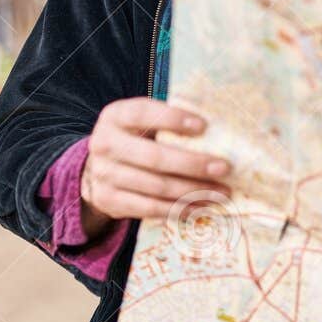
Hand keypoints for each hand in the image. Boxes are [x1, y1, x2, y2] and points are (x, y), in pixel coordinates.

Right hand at [81, 98, 231, 234]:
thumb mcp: (141, 123)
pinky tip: (201, 206)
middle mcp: (104, 144)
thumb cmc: (135, 139)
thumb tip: (217, 130)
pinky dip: (179, 208)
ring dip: (193, 191)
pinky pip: (150, 208)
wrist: (97, 169)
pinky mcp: (110, 201)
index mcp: (115, 116)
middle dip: (193, 164)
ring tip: (221, 192)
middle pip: (154, 157)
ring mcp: (104, 175)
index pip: (143, 113)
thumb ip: (167, 122)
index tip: (203, 126)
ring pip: (156, 186)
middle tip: (224, 168)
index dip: (173, 118)